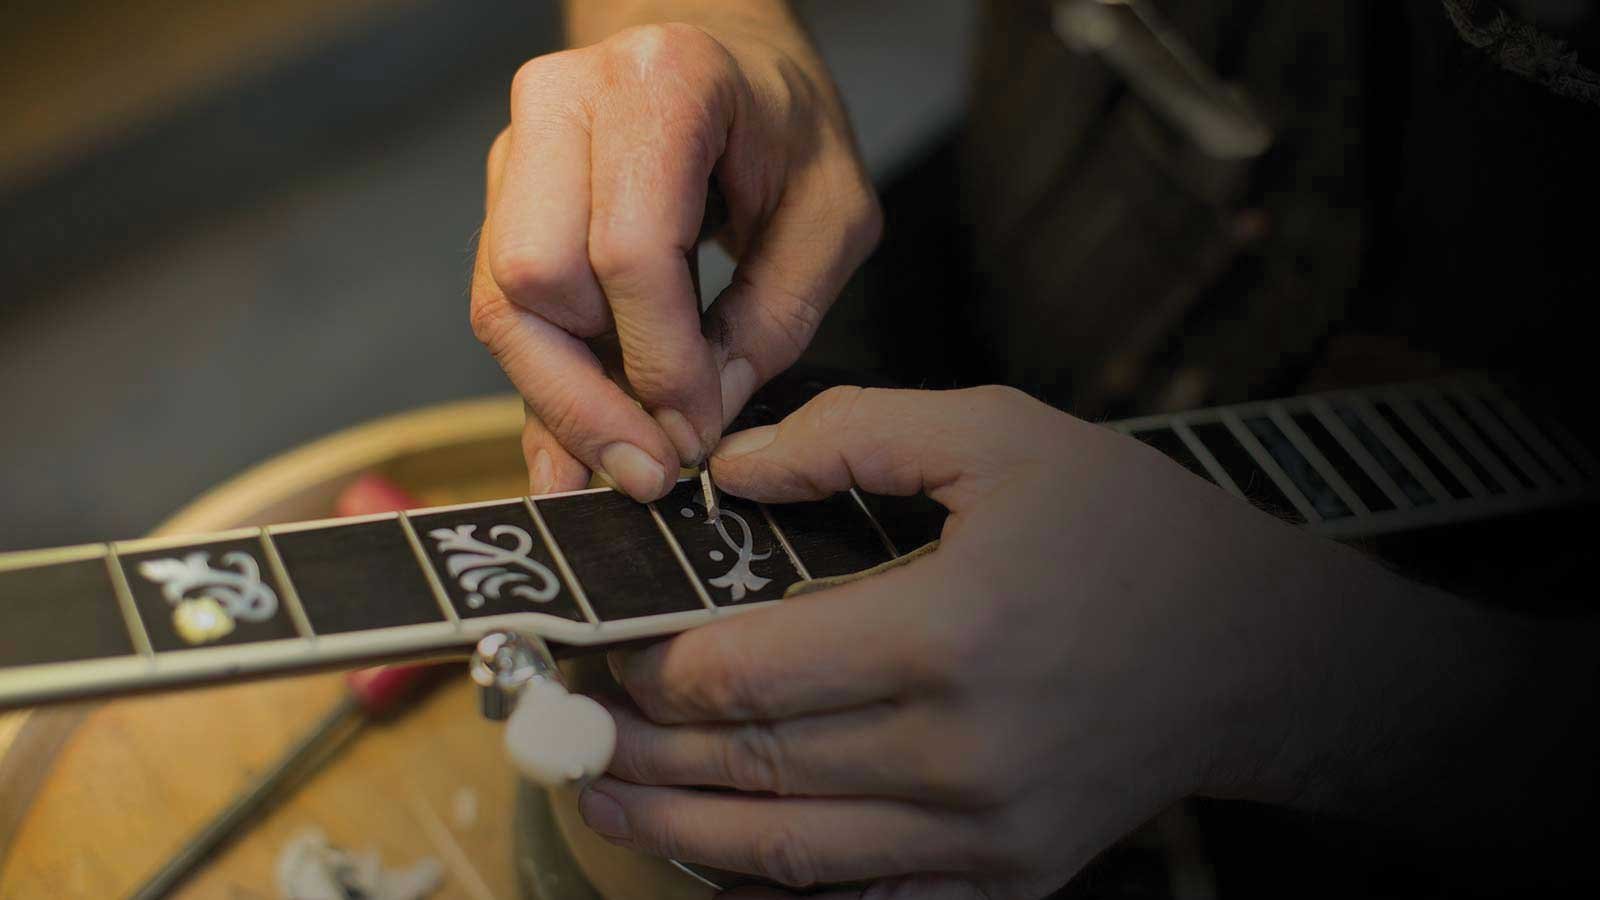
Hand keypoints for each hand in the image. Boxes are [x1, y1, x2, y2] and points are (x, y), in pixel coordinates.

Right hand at [471, 11, 880, 500]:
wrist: (721, 50)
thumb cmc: (785, 125)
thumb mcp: (830, 217)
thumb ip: (774, 319)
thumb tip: (694, 424)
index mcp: (663, 84)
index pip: (631, 249)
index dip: (660, 361)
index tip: (695, 434)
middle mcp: (565, 101)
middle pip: (536, 278)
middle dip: (590, 393)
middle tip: (651, 470)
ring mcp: (519, 144)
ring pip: (501, 301)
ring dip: (558, 396)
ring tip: (620, 462)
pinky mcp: (504, 192)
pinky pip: (503, 304)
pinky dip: (543, 381)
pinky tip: (576, 446)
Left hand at [577, 386, 1422, 896]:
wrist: (1252, 650)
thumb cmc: (1125, 526)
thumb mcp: (997, 434)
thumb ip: (848, 434)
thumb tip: (726, 475)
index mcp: (948, 633)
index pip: (744, 673)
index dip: (649, 669)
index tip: (594, 648)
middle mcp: (959, 755)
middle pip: (748, 770)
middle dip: (638, 754)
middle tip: (560, 733)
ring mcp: (984, 837)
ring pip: (787, 853)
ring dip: (678, 834)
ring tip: (601, 804)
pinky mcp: (1005, 879)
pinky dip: (774, 883)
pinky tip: (717, 854)